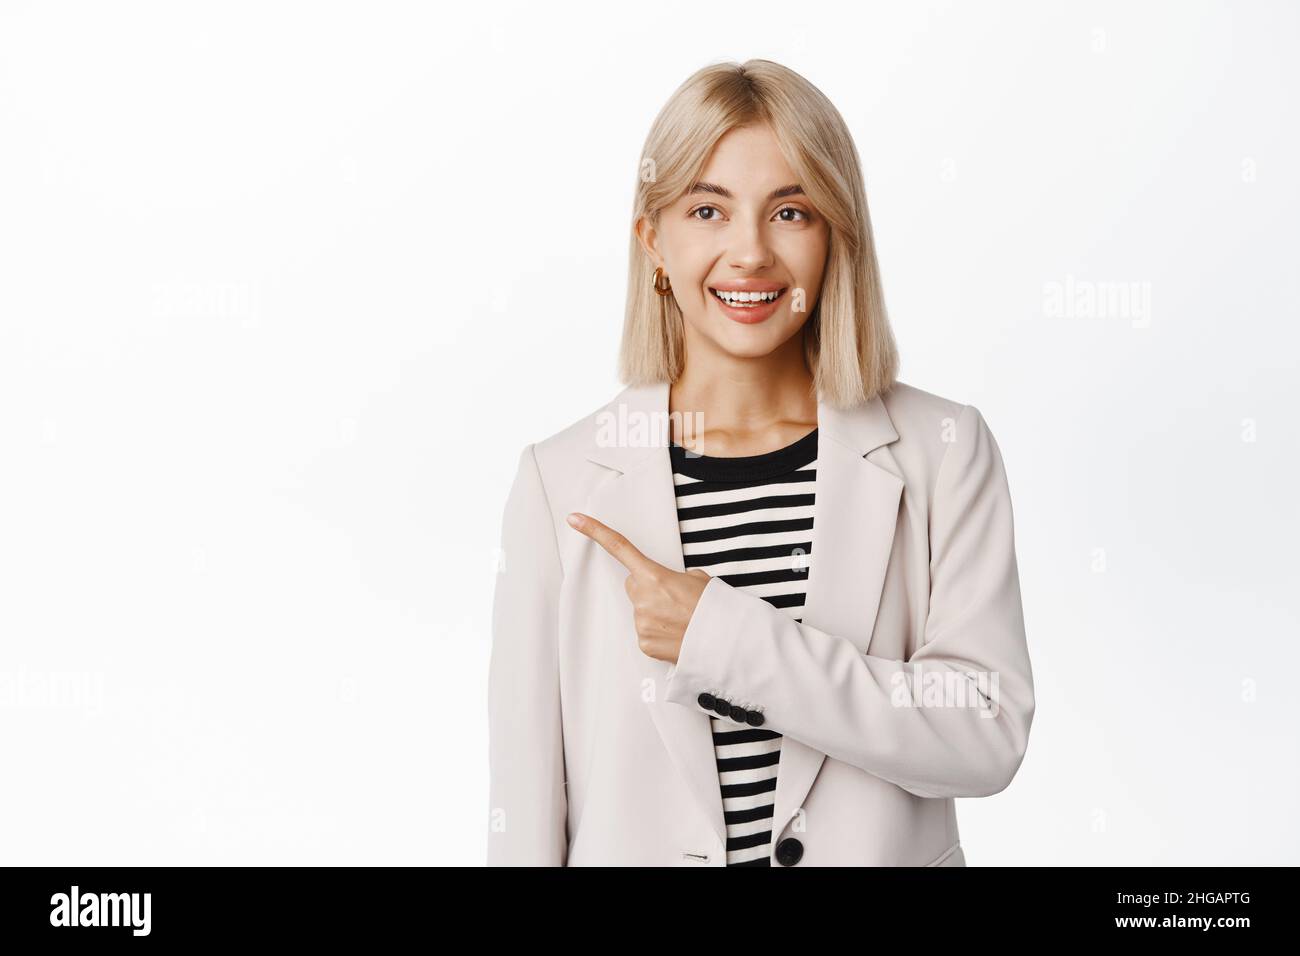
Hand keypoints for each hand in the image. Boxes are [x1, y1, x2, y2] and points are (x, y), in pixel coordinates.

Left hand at [565, 512, 710, 664]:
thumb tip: (669, 587)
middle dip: (649, 590)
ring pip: (641, 612)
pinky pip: (646, 633)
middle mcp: (642, 598)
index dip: (594, 531)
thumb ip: (675, 577)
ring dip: (657, 614)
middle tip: (675, 600)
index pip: (619, 548)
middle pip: (634, 586)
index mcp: (654, 575)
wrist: (725, 641)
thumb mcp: (698, 579)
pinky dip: (659, 633)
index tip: (574, 520)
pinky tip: (676, 634)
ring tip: (681, 620)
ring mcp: (641, 622)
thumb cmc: (713, 607)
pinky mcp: (644, 644)